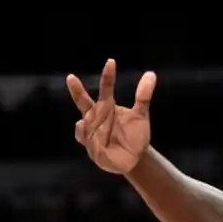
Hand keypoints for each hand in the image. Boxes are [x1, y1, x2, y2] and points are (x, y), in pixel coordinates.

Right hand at [67, 59, 155, 173]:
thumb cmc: (135, 134)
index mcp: (107, 106)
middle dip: (77, 91)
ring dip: (88, 122)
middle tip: (71, 77)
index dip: (108, 76)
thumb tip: (151, 74)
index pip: (106, 88)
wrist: (134, 158)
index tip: (111, 62)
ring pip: (83, 122)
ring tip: (93, 124)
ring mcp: (91, 130)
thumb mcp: (141, 115)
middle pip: (83, 102)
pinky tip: (90, 136)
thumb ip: (143, 96)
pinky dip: (85, 136)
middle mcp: (95, 116)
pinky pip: (84, 139)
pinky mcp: (90, 146)